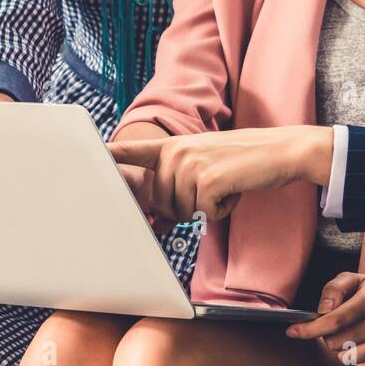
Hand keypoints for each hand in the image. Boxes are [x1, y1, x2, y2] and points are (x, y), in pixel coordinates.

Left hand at [106, 126, 333, 223]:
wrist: (280, 150)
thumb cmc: (243, 161)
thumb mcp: (205, 162)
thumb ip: (178, 183)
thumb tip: (156, 220)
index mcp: (173, 145)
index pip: (132, 151)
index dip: (108, 159)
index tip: (84, 161)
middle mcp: (176, 153)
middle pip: (161, 202)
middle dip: (184, 207)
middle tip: (212, 187)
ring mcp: (190, 166)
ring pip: (182, 211)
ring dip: (206, 207)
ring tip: (225, 184)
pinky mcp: (207, 182)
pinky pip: (205, 214)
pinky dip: (223, 210)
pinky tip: (234, 190)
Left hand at [285, 270, 364, 365]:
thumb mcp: (354, 279)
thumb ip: (334, 288)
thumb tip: (323, 310)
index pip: (336, 320)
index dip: (311, 328)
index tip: (293, 331)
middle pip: (339, 341)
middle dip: (328, 337)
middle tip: (336, 328)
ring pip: (349, 358)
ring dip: (343, 349)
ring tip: (352, 336)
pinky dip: (357, 360)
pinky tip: (363, 345)